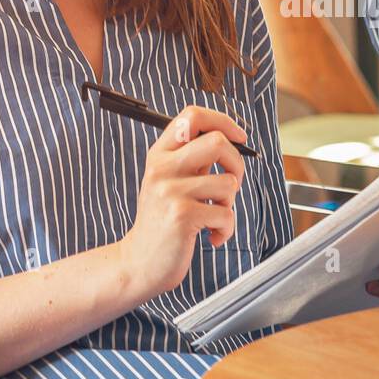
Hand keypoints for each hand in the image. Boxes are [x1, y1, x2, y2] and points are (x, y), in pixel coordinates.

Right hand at [119, 106, 247, 300]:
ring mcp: (170, 191)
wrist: (139, 263)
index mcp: (160, 154)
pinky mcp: (182, 216)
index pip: (192, 116)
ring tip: (213, 216)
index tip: (239, 137)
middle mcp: (162, 168)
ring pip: (228, 182)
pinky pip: (226, 214)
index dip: (223, 121)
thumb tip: (229, 137)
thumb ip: (191, 158)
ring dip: (230, 204)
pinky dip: (226, 229)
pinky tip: (211, 236)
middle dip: (236, 164)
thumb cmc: (161, 221)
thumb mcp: (168, 181)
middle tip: (231, 185)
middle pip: (217, 142)